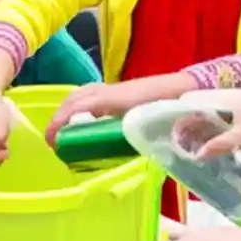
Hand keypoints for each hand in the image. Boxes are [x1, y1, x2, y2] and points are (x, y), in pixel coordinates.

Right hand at [45, 73, 195, 142]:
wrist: (187, 88)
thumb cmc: (172, 108)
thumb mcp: (151, 126)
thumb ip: (133, 137)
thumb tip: (117, 153)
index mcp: (116, 99)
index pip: (80, 107)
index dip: (61, 123)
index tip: (52, 141)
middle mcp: (111, 91)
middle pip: (76, 99)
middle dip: (59, 118)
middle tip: (53, 142)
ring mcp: (114, 88)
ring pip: (81, 94)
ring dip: (67, 111)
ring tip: (62, 132)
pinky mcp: (118, 90)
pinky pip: (90, 94)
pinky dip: (78, 106)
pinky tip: (80, 120)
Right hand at [178, 88, 240, 158]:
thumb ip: (219, 145)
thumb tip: (197, 155)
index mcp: (224, 97)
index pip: (190, 99)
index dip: (176, 114)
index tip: (170, 134)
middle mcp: (228, 96)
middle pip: (198, 106)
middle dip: (187, 124)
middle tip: (182, 146)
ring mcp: (239, 103)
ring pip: (211, 113)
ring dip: (201, 128)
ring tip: (195, 148)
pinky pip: (223, 117)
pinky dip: (214, 129)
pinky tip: (217, 145)